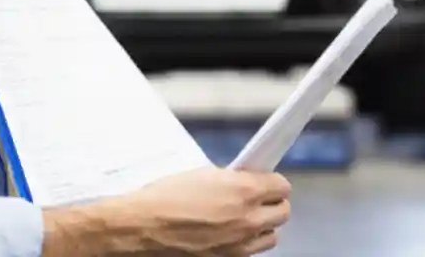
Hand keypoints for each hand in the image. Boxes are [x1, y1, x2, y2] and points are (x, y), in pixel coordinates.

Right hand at [121, 167, 292, 255]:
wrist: (141, 228)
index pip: (282, 187)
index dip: (273, 184)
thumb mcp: (203, 176)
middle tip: (258, 200)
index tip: (267, 183)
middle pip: (283, 213)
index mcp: (244, 191)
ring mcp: (239, 245)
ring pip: (270, 237)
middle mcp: (248, 219)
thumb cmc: (165, 198)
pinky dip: (243, 244)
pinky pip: (249, 253)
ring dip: (261, 227)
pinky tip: (227, 236)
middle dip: (271, 204)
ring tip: (243, 220)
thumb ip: (232, 180)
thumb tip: (246, 182)